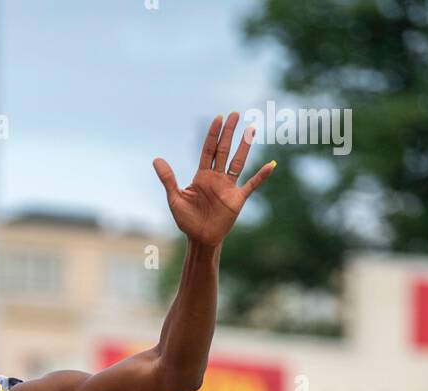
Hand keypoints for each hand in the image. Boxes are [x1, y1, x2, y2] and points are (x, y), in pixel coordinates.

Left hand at [153, 113, 274, 248]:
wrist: (199, 239)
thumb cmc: (187, 220)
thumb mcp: (174, 199)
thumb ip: (168, 179)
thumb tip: (156, 159)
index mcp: (202, 175)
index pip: (208, 150)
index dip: (213, 134)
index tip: (218, 118)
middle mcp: (217, 178)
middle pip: (224, 150)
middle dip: (229, 132)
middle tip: (235, 114)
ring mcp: (228, 187)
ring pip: (238, 162)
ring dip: (244, 146)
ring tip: (251, 129)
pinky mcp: (237, 199)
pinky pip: (252, 185)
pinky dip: (261, 176)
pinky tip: (270, 166)